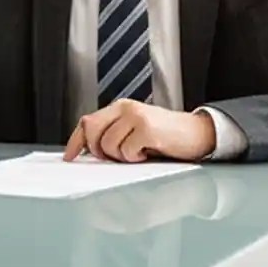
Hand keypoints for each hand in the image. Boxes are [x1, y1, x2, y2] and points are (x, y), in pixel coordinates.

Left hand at [64, 100, 216, 162]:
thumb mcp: (133, 130)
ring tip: (138, 152)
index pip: (87, 122)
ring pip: (108, 145)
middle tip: (116, 157)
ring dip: (121, 156)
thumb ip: (112, 133)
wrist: (197, 134)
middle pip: (92, 131)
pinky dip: (135, 158)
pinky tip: (148, 152)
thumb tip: (87, 152)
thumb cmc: (164, 136)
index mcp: (119, 108)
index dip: (75, 141)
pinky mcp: (147, 129)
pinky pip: (127, 151)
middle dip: (98, 150)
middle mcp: (125, 108)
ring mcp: (136, 117)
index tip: (69, 157)